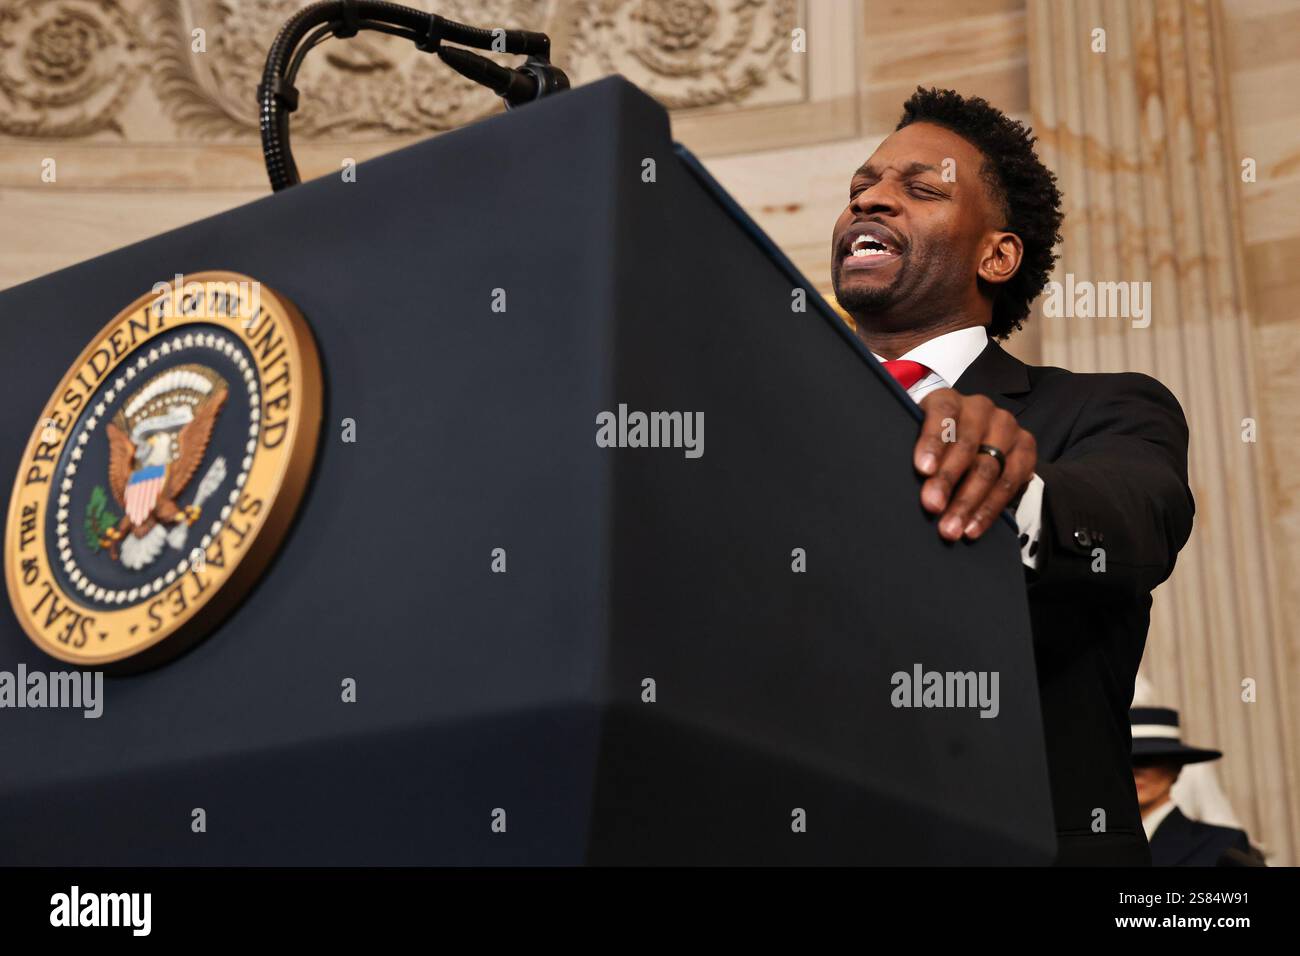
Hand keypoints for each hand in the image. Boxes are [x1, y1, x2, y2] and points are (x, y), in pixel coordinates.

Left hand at [913, 389, 1036, 540]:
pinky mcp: (1025, 446)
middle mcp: (980, 408)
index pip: (942, 415)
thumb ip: (911, 450)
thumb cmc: (933, 443)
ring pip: (989, 467)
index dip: (932, 441)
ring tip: (951, 528)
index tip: (923, 469)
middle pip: (966, 446)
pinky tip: (973, 526)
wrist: (968, 439)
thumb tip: (898, 481)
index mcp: (948, 400)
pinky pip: (1010, 482)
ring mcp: (1006, 426)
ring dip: (968, 502)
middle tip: (932, 506)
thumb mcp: (916, 436)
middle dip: (948, 480)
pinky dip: (990, 508)